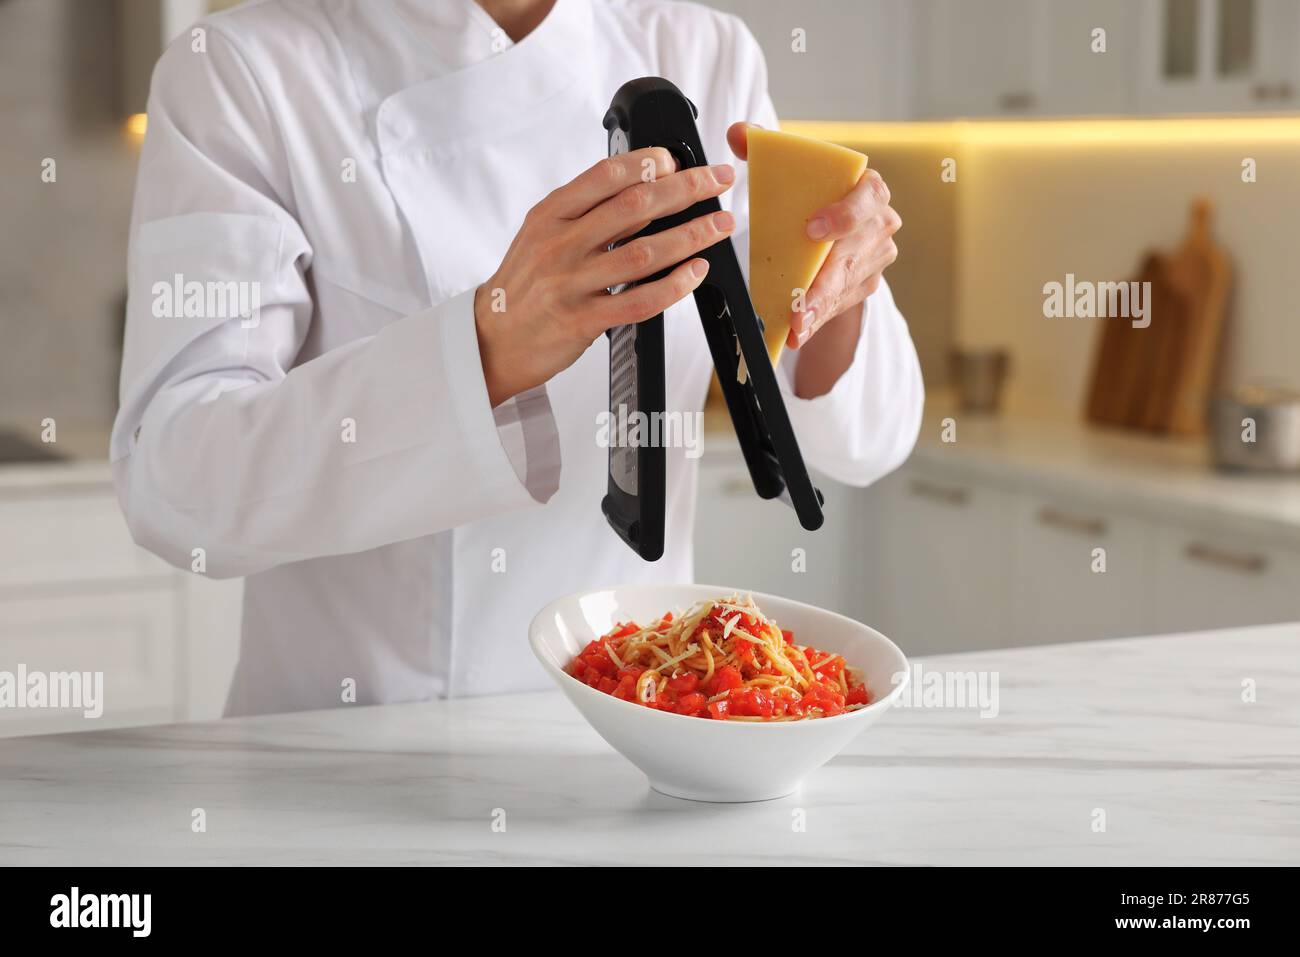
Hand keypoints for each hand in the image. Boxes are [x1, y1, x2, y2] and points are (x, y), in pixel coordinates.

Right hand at [474, 148, 736, 405]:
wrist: (491, 339)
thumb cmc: (524, 285)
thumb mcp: (541, 235)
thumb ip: (585, 213)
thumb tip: (644, 188)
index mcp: (550, 215)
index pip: (605, 176)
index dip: (648, 163)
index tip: (678, 160)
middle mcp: (560, 244)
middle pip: (634, 207)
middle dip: (686, 188)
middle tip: (717, 180)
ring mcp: (571, 284)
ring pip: (644, 253)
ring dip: (690, 235)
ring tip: (720, 225)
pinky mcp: (582, 321)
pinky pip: (639, 301)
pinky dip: (674, 285)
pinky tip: (695, 272)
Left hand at [726, 122, 900, 349]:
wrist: (833, 227)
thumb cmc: (813, 196)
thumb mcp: (792, 173)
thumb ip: (765, 149)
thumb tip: (738, 133)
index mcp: (868, 189)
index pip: (866, 198)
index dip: (843, 216)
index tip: (812, 231)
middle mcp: (879, 224)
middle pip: (854, 253)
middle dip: (825, 281)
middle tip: (801, 301)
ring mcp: (875, 258)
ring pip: (847, 285)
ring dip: (819, 308)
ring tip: (797, 323)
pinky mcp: (864, 284)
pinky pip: (841, 305)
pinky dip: (818, 320)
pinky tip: (799, 332)